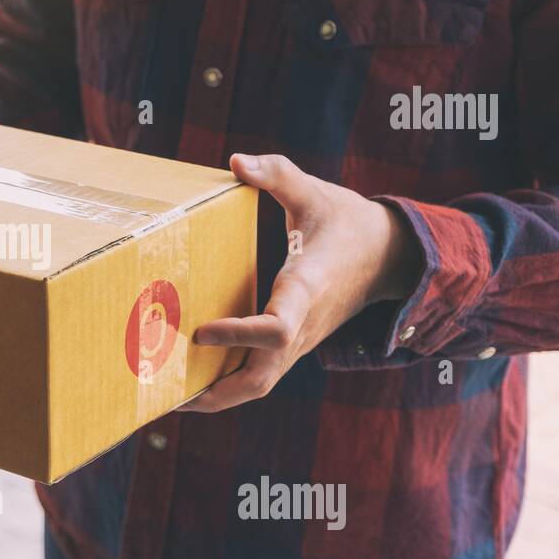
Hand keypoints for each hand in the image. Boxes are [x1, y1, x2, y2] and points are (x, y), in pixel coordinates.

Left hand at [181, 154, 419, 413]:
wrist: (390, 255)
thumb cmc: (347, 220)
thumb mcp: (314, 191)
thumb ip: (277, 174)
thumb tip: (236, 161)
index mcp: (307, 289)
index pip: (277, 328)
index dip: (240, 335)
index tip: (201, 332)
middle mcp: (303, 325)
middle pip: (263, 377)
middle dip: (217, 392)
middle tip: (168, 394)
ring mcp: (300, 341)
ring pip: (260, 384)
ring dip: (218, 396)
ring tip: (170, 397)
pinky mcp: (295, 345)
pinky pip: (261, 374)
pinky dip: (228, 384)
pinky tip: (193, 382)